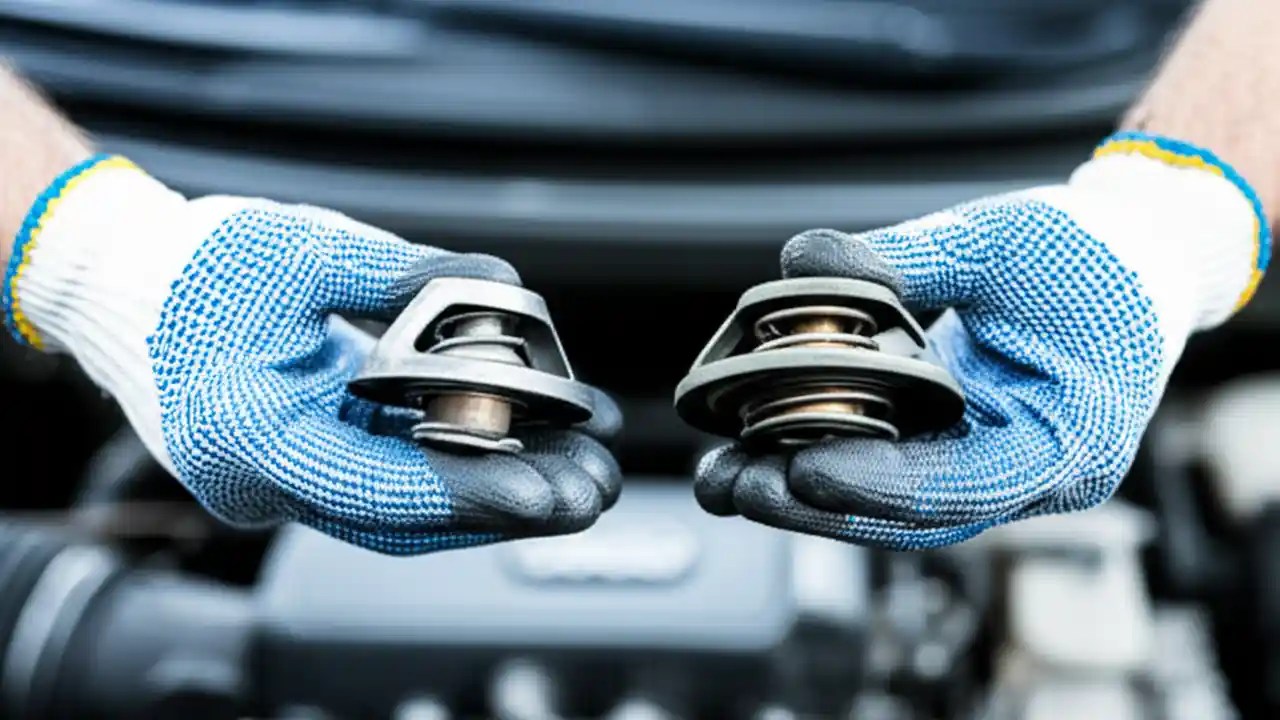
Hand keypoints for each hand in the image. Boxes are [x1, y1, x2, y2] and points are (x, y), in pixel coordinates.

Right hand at [4, 155, 620, 554]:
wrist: (120, 284)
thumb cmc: (190, 268)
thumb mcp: (303, 249)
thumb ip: (405, 274)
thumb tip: (498, 282)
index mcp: (249, 437)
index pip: (375, 490)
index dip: (469, 492)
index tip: (545, 488)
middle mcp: (263, 480)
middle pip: (403, 517)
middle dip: (503, 506)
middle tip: (588, 488)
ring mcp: (281, 479)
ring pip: (403, 506)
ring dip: (490, 492)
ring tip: (575, 473)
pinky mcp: (300, 463)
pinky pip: (387, 477)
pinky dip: (453, 466)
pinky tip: (517, 447)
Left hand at [694, 133, 1267, 549]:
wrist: (1136, 262)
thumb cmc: (1088, 253)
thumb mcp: (1000, 239)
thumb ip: (905, 257)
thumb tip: (800, 261)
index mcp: (1072, 441)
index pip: (967, 484)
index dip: (879, 485)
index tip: (800, 469)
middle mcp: (1033, 477)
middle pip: (912, 516)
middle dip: (817, 506)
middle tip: (732, 486)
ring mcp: (995, 470)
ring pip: (889, 505)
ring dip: (805, 496)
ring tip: (720, 479)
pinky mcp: (962, 451)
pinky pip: (888, 470)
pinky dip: (827, 460)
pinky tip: (756, 450)